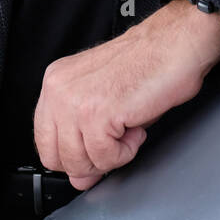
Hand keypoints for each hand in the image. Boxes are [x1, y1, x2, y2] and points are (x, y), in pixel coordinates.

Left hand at [33, 0, 219, 189]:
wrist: (176, 42)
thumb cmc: (148, 62)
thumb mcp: (106, 101)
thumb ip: (84, 139)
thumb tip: (80, 177)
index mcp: (56, 81)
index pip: (44, 139)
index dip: (70, 156)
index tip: (92, 154)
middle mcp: (59, 89)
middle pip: (55, 157)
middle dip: (90, 161)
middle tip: (115, 142)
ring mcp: (74, 101)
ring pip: (79, 162)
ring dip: (111, 156)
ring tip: (129, 129)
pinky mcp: (96, 114)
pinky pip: (105, 157)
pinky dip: (126, 152)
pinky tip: (136, 128)